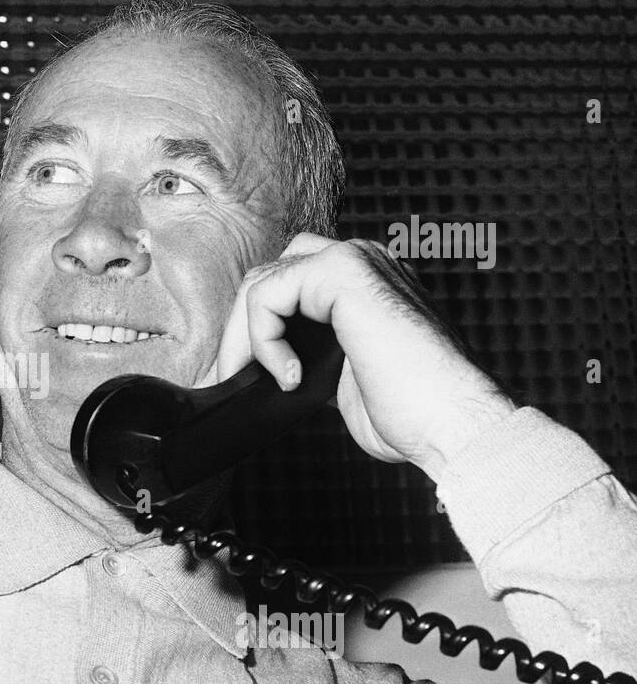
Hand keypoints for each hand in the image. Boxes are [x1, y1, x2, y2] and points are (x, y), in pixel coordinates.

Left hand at [213, 234, 514, 480]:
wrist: (452, 424)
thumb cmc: (410, 415)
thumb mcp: (340, 381)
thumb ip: (307, 358)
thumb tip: (261, 370)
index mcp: (362, 285)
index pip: (285, 286)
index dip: (255, 330)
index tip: (240, 376)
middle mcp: (361, 262)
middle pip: (267, 278)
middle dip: (239, 332)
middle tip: (231, 379)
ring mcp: (355, 259)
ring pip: (262, 283)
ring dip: (244, 338)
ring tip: (258, 380)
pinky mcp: (344, 270)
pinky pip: (268, 294)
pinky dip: (264, 338)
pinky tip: (291, 375)